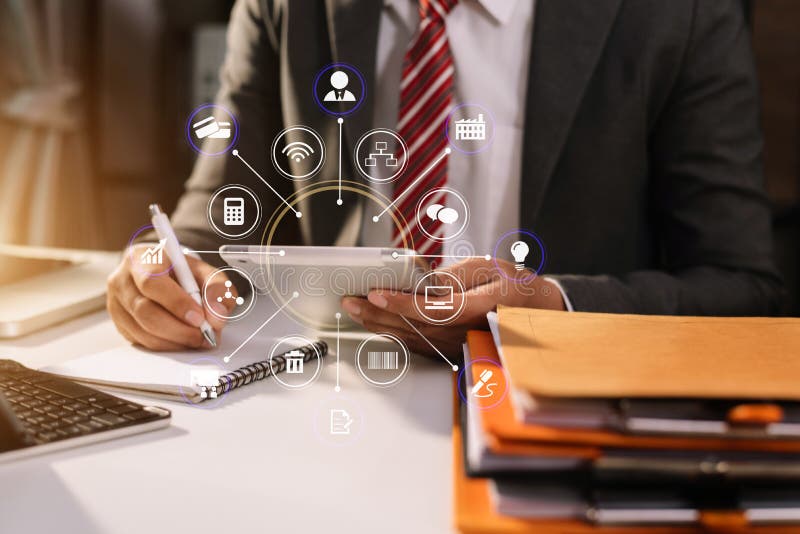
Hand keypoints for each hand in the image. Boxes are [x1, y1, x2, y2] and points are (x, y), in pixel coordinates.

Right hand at [106, 244, 236, 350]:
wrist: (163, 274)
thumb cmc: (181, 272)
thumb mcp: (205, 272)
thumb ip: (217, 289)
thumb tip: (216, 315)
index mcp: (143, 258)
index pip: (152, 282)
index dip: (177, 303)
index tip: (199, 318)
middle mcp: (123, 279)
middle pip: (145, 311)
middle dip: (179, 329)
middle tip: (203, 335)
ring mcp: (116, 302)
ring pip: (142, 330)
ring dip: (174, 341)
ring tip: (197, 339)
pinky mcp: (118, 322)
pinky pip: (140, 341)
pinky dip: (165, 345)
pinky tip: (181, 340)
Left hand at [341, 258, 565, 357]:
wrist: (535, 312)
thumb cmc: (513, 285)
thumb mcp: (488, 268)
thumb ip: (454, 276)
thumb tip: (421, 282)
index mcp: (478, 309)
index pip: (434, 309)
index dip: (402, 302)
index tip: (377, 293)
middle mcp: (465, 332)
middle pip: (414, 326)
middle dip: (378, 313)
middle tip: (350, 301)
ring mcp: (457, 345)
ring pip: (411, 337)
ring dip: (379, 323)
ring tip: (353, 309)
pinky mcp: (451, 350)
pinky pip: (417, 343)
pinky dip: (392, 332)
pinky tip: (374, 323)